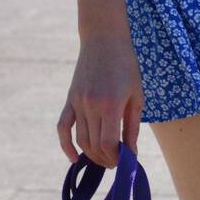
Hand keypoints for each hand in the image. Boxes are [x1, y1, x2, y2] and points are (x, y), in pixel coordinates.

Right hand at [57, 34, 143, 167]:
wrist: (103, 38)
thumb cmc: (126, 65)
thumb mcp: (136, 95)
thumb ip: (132, 127)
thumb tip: (131, 154)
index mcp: (111, 104)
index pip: (108, 144)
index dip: (116, 158)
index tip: (125, 160)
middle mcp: (91, 105)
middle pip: (94, 146)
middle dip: (106, 159)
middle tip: (116, 162)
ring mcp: (78, 103)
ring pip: (80, 141)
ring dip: (91, 155)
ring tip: (104, 158)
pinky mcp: (70, 100)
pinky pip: (63, 128)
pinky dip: (66, 146)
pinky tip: (74, 158)